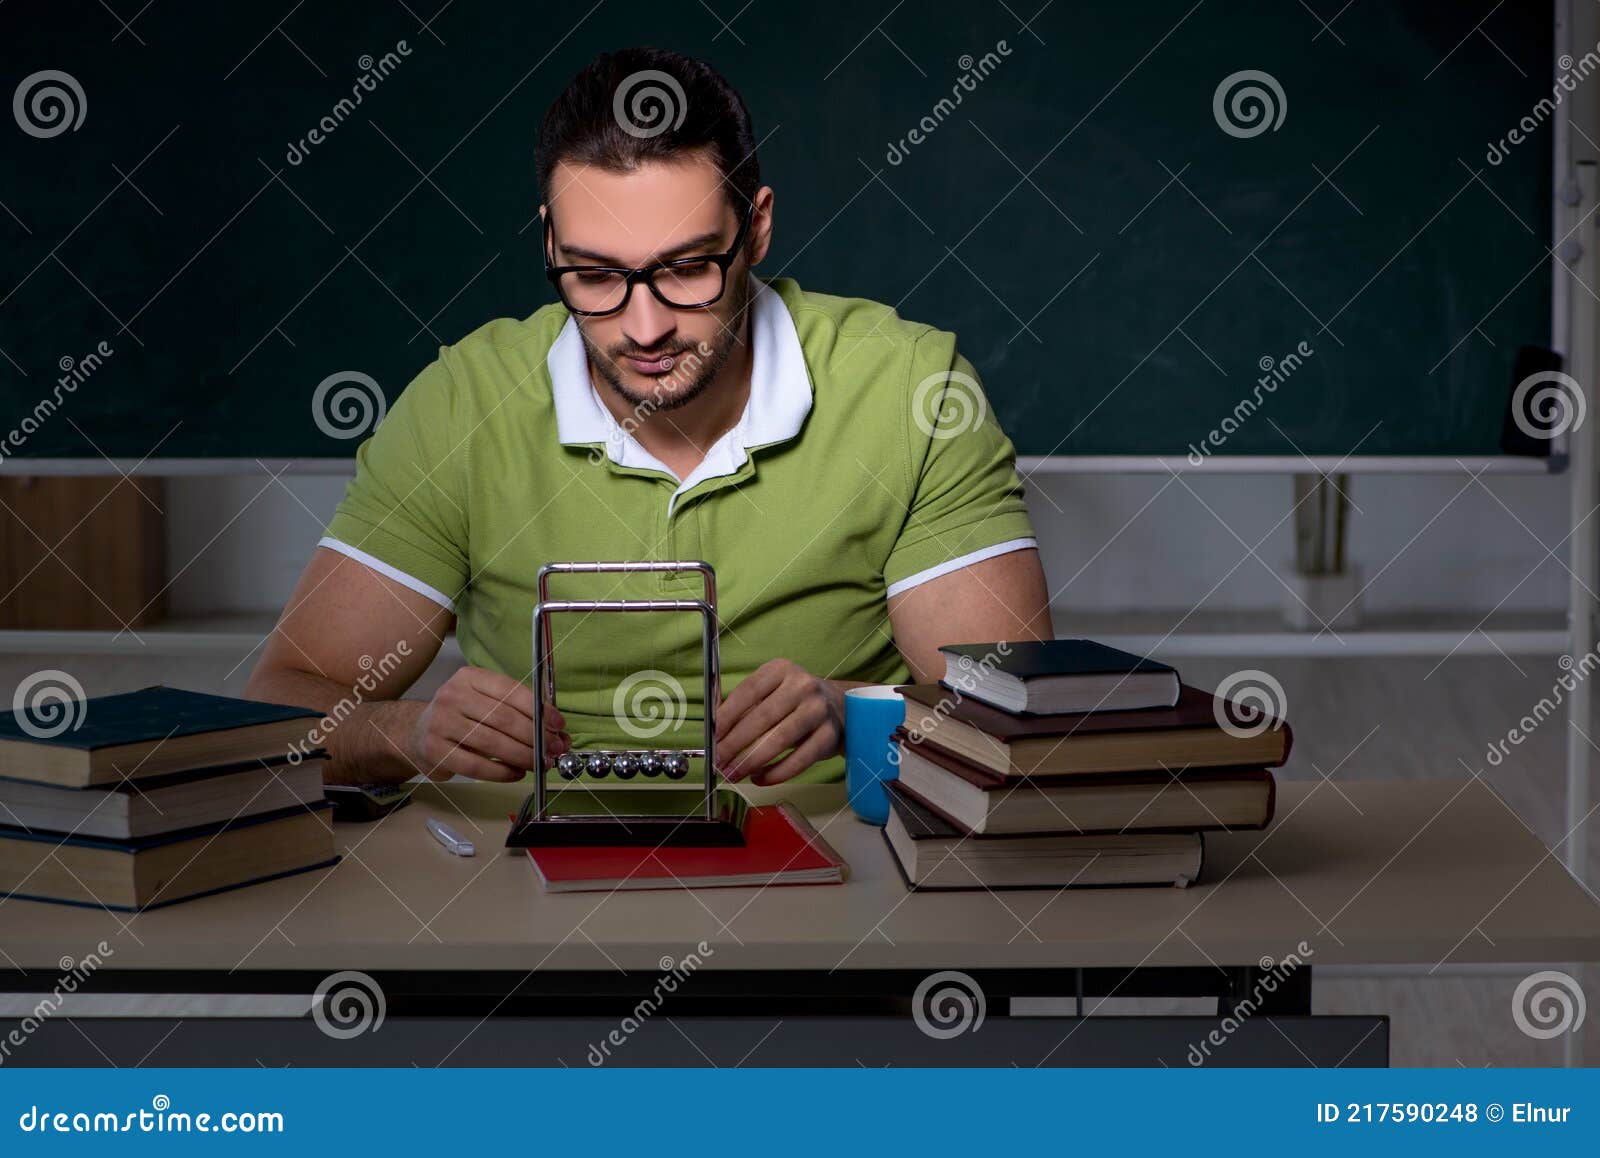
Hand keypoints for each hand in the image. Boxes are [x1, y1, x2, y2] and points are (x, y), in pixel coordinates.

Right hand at [407, 666, 570, 781]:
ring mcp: (441, 722)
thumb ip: (521, 714)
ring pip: (492, 743)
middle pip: (504, 718)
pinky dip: (501, 772)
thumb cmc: (462, 717)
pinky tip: (515, 773)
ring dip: (522, 756)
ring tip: (538, 763)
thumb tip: (558, 733)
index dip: (539, 710)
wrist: (417, 733)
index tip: (558, 725)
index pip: (511, 691)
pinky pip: (476, 766)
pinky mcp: (435, 750)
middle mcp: (453, 695)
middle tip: (552, 750)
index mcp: (470, 677)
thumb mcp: (487, 703)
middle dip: (535, 737)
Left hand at [714, 658, 845, 785]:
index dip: (727, 715)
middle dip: (734, 744)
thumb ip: (744, 708)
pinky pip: (799, 759)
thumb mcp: (770, 692)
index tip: (712, 735)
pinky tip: (760, 778)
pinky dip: (776, 773)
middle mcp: (802, 685)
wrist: (839, 707)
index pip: (749, 690)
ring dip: (752, 761)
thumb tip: (714, 733)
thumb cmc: (793, 702)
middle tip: (718, 761)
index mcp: (781, 670)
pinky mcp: (830, 735)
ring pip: (780, 739)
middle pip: (762, 717)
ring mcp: (819, 710)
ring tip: (734, 773)